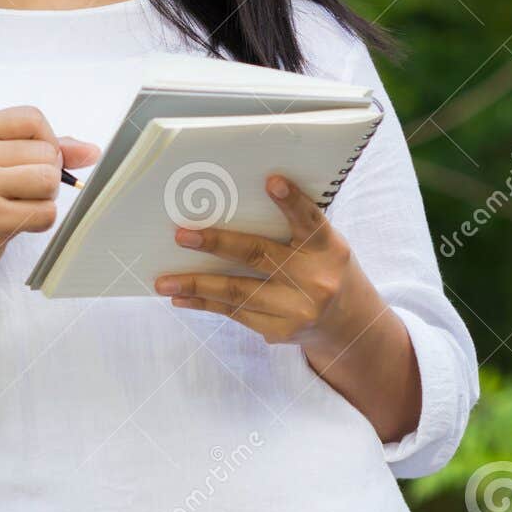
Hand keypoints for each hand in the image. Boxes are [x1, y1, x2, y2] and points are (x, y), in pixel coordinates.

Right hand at [0, 103, 100, 284]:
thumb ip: (44, 150)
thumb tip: (92, 151)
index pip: (33, 118)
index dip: (46, 141)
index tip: (31, 160)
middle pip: (47, 152)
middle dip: (46, 175)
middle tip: (16, 191)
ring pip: (50, 180)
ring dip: (44, 198)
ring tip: (17, 205)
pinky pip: (46, 213)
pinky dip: (39, 223)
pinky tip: (14, 224)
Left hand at [154, 173, 365, 348]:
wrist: (347, 324)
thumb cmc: (324, 269)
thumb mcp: (323, 246)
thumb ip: (293, 228)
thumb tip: (230, 207)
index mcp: (327, 248)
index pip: (309, 220)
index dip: (291, 201)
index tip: (272, 181)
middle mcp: (314, 278)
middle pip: (260, 256)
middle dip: (218, 244)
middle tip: (182, 235)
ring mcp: (295, 309)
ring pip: (237, 292)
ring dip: (196, 284)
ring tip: (163, 280)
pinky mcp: (278, 330)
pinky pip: (234, 313)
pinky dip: (204, 303)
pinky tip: (180, 296)